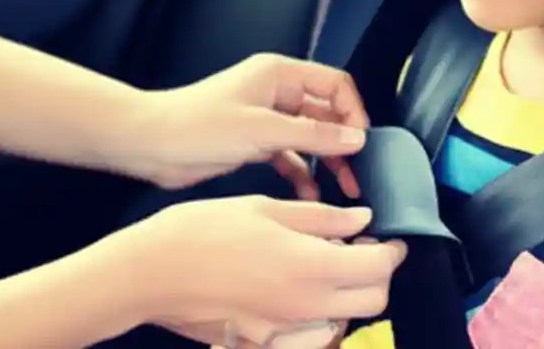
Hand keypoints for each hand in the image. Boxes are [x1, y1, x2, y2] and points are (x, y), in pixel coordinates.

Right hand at [116, 196, 405, 346]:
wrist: (151, 272)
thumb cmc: (203, 230)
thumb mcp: (265, 208)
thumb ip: (321, 217)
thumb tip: (361, 219)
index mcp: (312, 266)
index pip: (379, 267)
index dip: (391, 250)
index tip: (387, 237)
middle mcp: (307, 306)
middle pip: (372, 301)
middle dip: (377, 275)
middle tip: (361, 248)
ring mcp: (286, 331)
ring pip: (344, 320)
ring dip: (348, 295)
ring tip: (326, 264)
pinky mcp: (266, 343)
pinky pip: (310, 335)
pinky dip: (318, 315)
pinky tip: (297, 290)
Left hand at [138, 53, 369, 198]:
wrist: (151, 144)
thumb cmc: (197, 125)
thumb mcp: (262, 130)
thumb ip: (312, 135)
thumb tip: (356, 138)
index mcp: (279, 75)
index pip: (334, 85)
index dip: (352, 112)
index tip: (361, 142)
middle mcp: (275, 93)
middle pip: (326, 113)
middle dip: (344, 142)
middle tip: (359, 172)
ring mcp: (265, 119)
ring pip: (310, 139)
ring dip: (327, 162)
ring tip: (344, 189)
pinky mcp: (254, 143)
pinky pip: (290, 157)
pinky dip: (302, 174)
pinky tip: (311, 195)